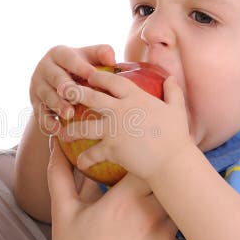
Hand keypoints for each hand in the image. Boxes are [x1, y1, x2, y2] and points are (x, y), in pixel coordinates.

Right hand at [30, 44, 115, 135]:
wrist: (59, 84)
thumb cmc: (81, 68)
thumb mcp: (90, 58)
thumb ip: (102, 53)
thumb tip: (111, 59)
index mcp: (58, 53)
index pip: (67, 58)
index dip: (79, 66)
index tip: (92, 75)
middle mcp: (44, 68)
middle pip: (54, 77)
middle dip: (65, 87)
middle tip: (76, 96)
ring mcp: (37, 86)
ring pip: (46, 96)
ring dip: (57, 105)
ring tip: (69, 114)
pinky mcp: (35, 103)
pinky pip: (40, 114)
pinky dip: (48, 123)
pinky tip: (58, 131)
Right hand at [46, 138, 181, 239]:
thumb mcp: (63, 214)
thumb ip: (60, 175)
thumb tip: (56, 148)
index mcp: (125, 200)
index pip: (148, 164)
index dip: (143, 160)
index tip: (135, 162)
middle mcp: (152, 216)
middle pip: (167, 184)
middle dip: (156, 183)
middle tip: (141, 187)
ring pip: (175, 210)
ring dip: (164, 208)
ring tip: (142, 217)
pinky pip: (177, 238)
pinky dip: (165, 236)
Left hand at [57, 70, 192, 182]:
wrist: (172, 162)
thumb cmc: (177, 136)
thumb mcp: (177, 109)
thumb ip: (173, 92)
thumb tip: (170, 78)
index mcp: (135, 97)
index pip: (112, 81)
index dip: (99, 77)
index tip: (90, 76)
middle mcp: (120, 110)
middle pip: (91, 97)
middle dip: (75, 93)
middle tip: (64, 92)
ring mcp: (113, 129)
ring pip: (84, 126)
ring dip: (71, 129)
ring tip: (62, 132)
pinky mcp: (111, 148)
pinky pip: (92, 153)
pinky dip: (85, 159)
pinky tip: (80, 163)